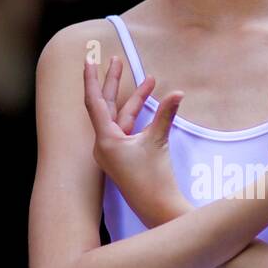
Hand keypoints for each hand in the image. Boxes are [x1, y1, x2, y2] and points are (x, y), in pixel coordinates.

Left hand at [84, 52, 189, 227]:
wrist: (158, 209)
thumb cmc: (155, 179)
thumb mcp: (159, 142)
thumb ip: (166, 115)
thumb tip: (178, 93)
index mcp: (106, 140)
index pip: (94, 102)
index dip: (92, 79)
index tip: (90, 60)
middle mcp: (104, 145)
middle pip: (106, 106)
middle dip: (113, 82)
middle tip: (114, 58)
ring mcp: (113, 152)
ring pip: (121, 117)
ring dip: (134, 99)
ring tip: (150, 79)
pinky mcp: (123, 157)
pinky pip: (127, 128)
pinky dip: (138, 114)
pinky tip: (150, 101)